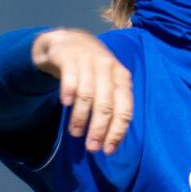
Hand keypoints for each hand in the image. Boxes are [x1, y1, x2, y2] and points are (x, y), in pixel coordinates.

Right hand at [31, 28, 132, 154]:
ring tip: (75, 132)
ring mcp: (89, 60)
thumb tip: (111, 142)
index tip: (108, 150)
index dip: (117, 131)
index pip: (124, 109)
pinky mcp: (69, 56)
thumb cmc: (91, 70)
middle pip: (106, 105)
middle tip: (91, 147)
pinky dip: (69, 93)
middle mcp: (108, 68)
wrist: (68, 41)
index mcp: (122, 77)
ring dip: (81, 117)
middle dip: (99, 129)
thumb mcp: (107, 83)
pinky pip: (70, 78)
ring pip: (87, 95)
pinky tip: (65, 105)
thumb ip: (111, 106)